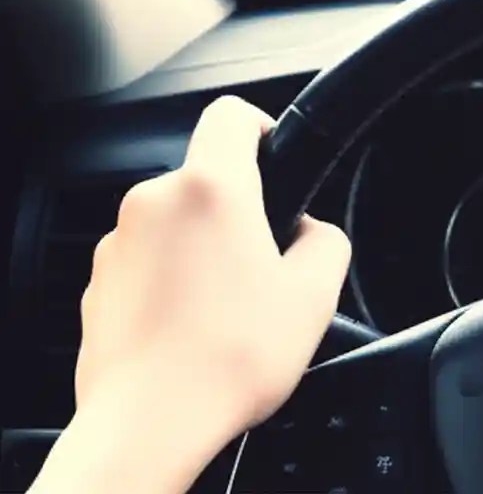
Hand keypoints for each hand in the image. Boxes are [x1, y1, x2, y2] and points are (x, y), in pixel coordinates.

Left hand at [76, 96, 350, 438]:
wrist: (149, 424)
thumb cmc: (227, 360)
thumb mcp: (315, 294)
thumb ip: (326, 242)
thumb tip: (312, 235)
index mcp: (211, 189)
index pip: (232, 115)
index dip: (262, 126)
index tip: (275, 153)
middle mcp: (154, 203)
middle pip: (206, 180)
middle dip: (240, 212)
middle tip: (269, 267)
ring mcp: (117, 244)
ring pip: (175, 225)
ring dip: (203, 251)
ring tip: (230, 311)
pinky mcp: (97, 284)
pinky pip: (147, 265)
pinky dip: (172, 284)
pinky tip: (195, 329)